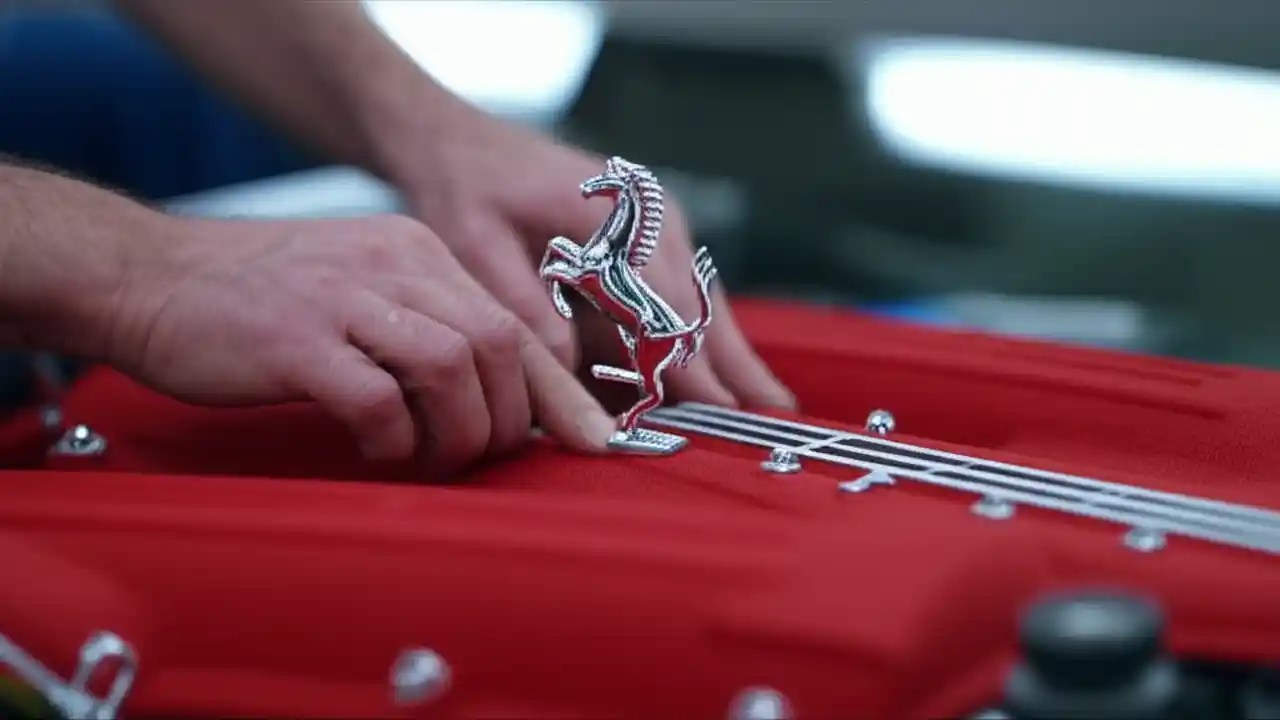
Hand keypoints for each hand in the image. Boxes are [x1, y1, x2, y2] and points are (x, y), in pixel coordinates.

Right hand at [106, 214, 617, 473]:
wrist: (147, 277)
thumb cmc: (260, 301)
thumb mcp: (359, 292)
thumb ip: (425, 329)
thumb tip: (497, 399)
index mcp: (417, 253)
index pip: (513, 325)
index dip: (561, 392)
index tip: (596, 442)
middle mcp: (392, 265)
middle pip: (497, 347)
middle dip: (511, 421)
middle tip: (482, 458)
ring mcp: (344, 298)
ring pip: (452, 369)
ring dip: (458, 435)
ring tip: (431, 459)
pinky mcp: (295, 340)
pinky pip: (377, 400)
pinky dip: (392, 440)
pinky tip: (374, 449)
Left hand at [392, 110, 796, 411]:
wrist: (463, 144)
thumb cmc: (468, 192)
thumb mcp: (478, 250)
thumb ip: (525, 308)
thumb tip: (567, 368)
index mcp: (619, 219)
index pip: (666, 304)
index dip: (690, 362)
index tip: (716, 408)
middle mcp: (653, 223)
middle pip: (703, 306)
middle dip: (734, 366)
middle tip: (772, 415)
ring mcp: (658, 232)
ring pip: (703, 304)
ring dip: (729, 355)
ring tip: (768, 404)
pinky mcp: (649, 245)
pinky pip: (684, 298)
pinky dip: (703, 338)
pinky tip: (723, 376)